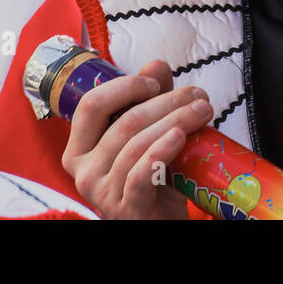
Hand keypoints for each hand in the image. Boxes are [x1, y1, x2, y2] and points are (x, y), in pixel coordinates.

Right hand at [61, 59, 212, 218]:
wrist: (161, 219)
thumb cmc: (153, 175)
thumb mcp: (148, 133)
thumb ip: (149, 100)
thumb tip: (156, 64)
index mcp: (80, 147)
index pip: (91, 105)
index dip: (124, 87)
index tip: (156, 83)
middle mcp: (83, 170)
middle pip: (123, 123)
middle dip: (166, 102)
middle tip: (198, 95)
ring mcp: (102, 192)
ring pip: (136, 145)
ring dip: (175, 121)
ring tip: (202, 111)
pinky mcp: (126, 209)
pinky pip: (141, 173)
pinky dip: (162, 150)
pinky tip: (181, 137)